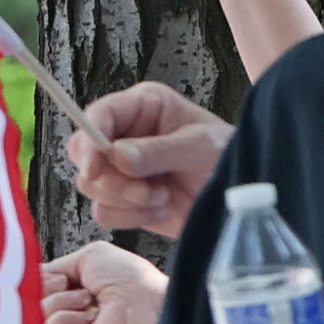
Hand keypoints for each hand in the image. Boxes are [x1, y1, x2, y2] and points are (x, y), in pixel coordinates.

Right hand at [42, 242, 168, 323]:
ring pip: (36, 312)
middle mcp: (70, 307)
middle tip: (73, 286)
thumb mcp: (89, 256)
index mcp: (76, 286)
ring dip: (62, 301)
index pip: (38, 281)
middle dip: (51, 286)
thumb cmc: (130, 280)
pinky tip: (86, 319)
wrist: (144, 305)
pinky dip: (63, 319)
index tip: (57, 275)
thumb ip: (56, 266)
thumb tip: (34, 277)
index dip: (42, 276)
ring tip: (88, 302)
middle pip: (32, 295)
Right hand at [63, 82, 232, 238]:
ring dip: (126, 199)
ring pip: (92, 186)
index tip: (95, 168)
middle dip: (110, 179)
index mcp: (142, 107)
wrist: (240, 199)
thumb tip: (117, 156)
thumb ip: (157, 151)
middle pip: (84, 154)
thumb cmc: (228, 158)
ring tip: (162, 197)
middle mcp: (125, 134)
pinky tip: (161, 208)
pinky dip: (131, 217)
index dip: (90, 141)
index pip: (98, 115)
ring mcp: (121, 169)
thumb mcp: (199, 147)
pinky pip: (105, 212)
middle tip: (144, 191)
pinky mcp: (123, 199)